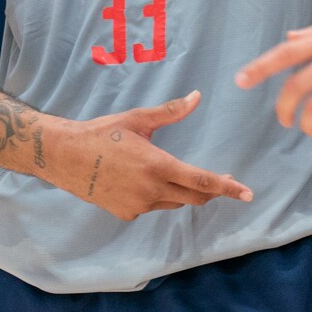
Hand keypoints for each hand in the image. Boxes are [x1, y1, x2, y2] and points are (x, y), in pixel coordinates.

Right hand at [49, 90, 252, 220]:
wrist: (64, 157)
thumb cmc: (102, 133)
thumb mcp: (138, 119)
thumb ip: (171, 111)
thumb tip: (197, 97)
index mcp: (157, 166)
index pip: (202, 181)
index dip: (228, 187)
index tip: (247, 193)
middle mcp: (150, 190)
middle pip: (194, 197)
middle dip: (214, 191)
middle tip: (227, 180)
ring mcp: (138, 206)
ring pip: (174, 202)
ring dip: (185, 191)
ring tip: (183, 174)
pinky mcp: (126, 213)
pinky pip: (153, 206)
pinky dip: (160, 195)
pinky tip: (148, 180)